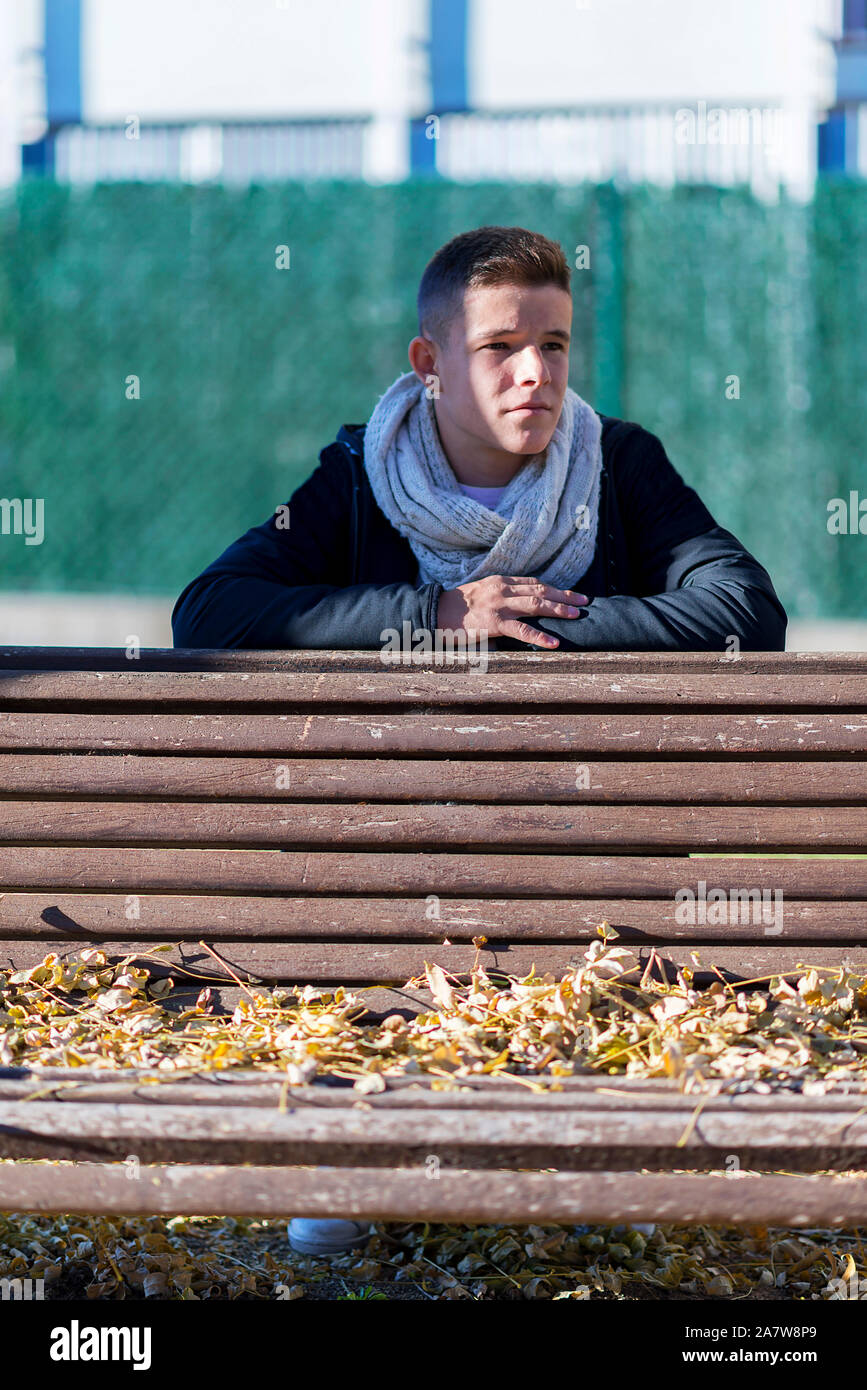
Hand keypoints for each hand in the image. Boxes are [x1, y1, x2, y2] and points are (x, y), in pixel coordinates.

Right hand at [435, 574, 588, 648]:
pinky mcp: (494, 623)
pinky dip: (540, 636)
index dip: (554, 587)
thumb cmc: (456, 606)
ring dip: (559, 609)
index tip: (570, 592)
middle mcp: (503, 589)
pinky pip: (522, 630)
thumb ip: (499, 595)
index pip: (534, 582)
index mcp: (500, 581)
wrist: (436, 611)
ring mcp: (499, 605)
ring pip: (536, 605)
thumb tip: (517, 604)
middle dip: (565, 595)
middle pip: (541, 590)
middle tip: (584, 601)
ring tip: (576, 615)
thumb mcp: (481, 593)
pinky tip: (554, 642)